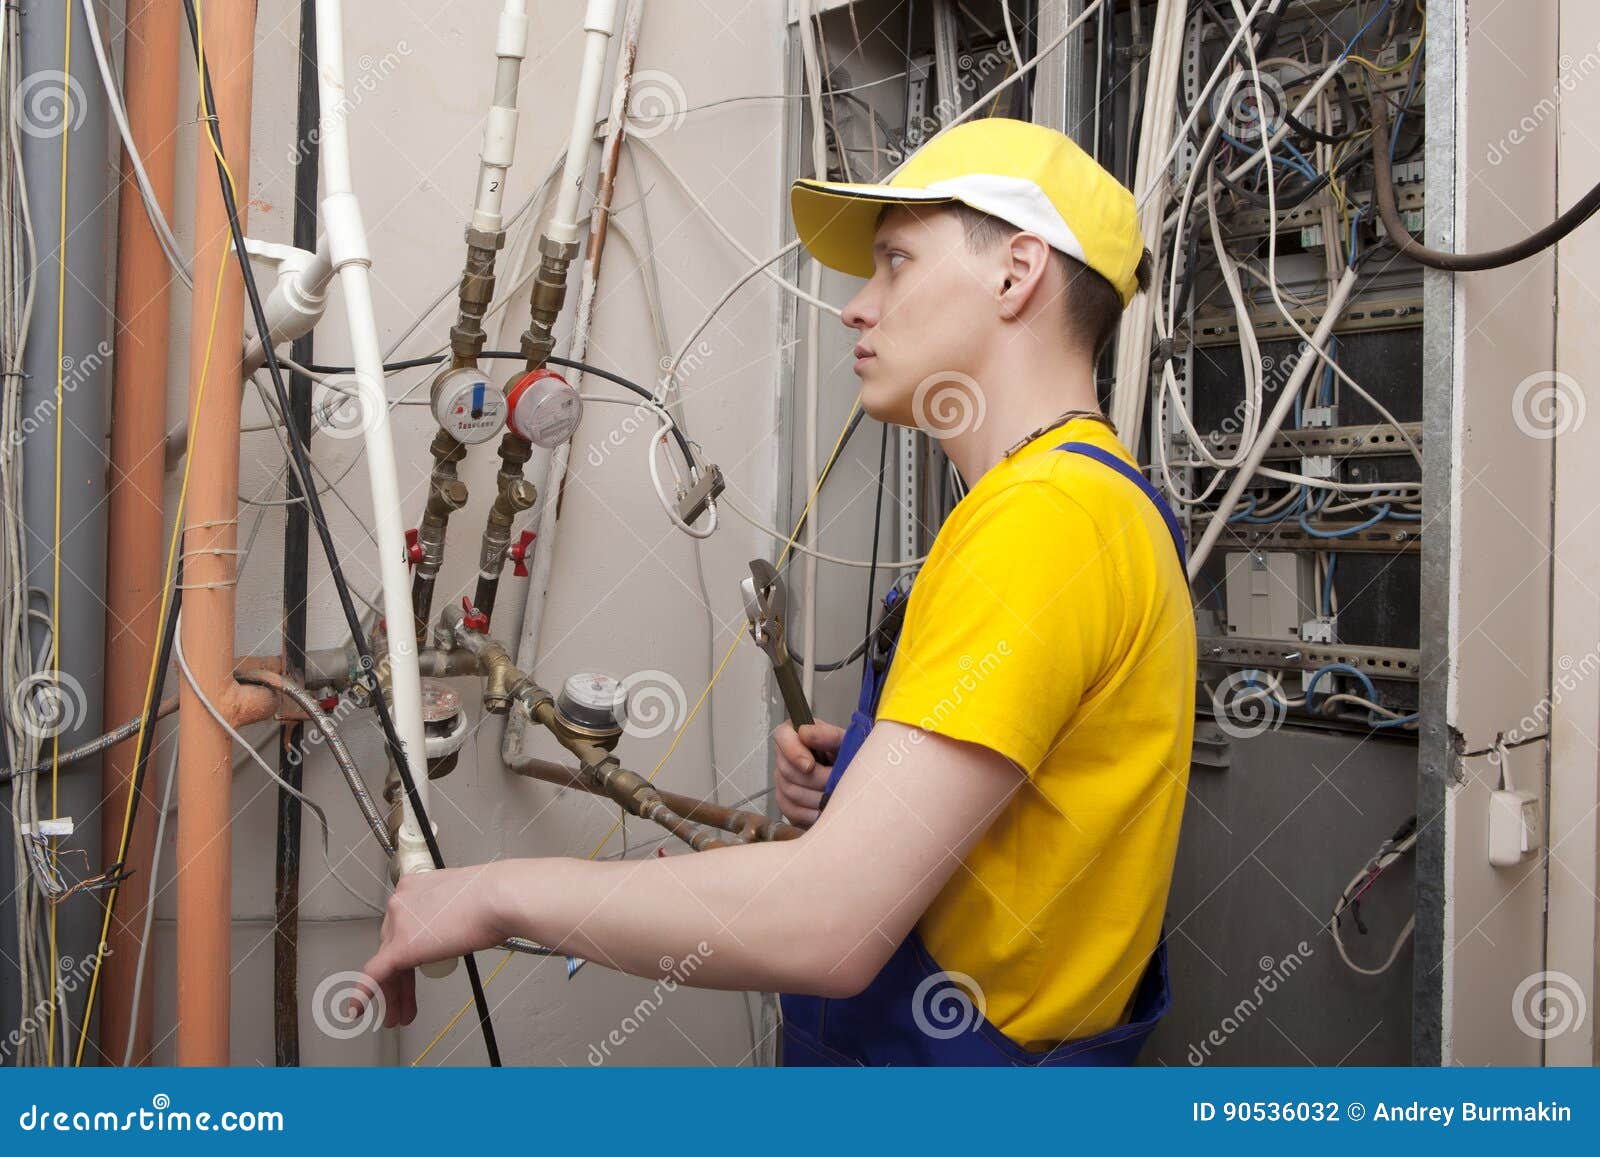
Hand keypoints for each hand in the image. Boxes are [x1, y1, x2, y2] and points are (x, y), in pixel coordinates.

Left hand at [356, 863, 507, 1028]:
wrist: (498, 897)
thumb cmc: (496, 896)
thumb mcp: (466, 899)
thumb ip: (452, 914)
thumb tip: (458, 930)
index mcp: (414, 886)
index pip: (403, 925)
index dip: (408, 953)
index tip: (414, 969)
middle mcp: (401, 901)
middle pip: (392, 946)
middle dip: (399, 978)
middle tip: (404, 999)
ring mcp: (398, 922)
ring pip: (387, 964)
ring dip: (392, 993)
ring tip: (398, 1015)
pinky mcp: (400, 946)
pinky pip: (374, 975)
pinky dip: (365, 994)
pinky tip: (357, 1009)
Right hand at [772, 719, 844, 828]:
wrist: (855, 781)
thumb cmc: (848, 757)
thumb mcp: (845, 743)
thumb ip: (829, 735)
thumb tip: (804, 733)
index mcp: (797, 734)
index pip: (781, 735)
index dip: (793, 752)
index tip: (810, 765)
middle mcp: (785, 755)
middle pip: (787, 769)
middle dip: (815, 779)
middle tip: (835, 782)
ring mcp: (782, 779)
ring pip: (789, 790)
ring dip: (814, 797)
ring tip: (834, 797)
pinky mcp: (785, 801)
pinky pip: (789, 809)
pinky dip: (807, 812)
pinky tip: (822, 812)